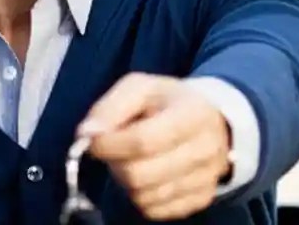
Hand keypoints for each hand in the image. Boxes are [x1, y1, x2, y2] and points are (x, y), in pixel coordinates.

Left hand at [77, 73, 232, 220]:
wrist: (211, 120)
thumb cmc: (167, 101)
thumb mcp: (139, 88)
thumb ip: (109, 107)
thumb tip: (86, 134)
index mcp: (192, 114)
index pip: (143, 141)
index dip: (109, 145)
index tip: (92, 141)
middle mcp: (206, 149)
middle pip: (140, 175)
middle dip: (115, 164)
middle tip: (113, 150)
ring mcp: (206, 178)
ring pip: (144, 196)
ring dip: (127, 181)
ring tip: (133, 159)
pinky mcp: (201, 199)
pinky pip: (155, 211)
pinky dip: (141, 195)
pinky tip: (148, 174)